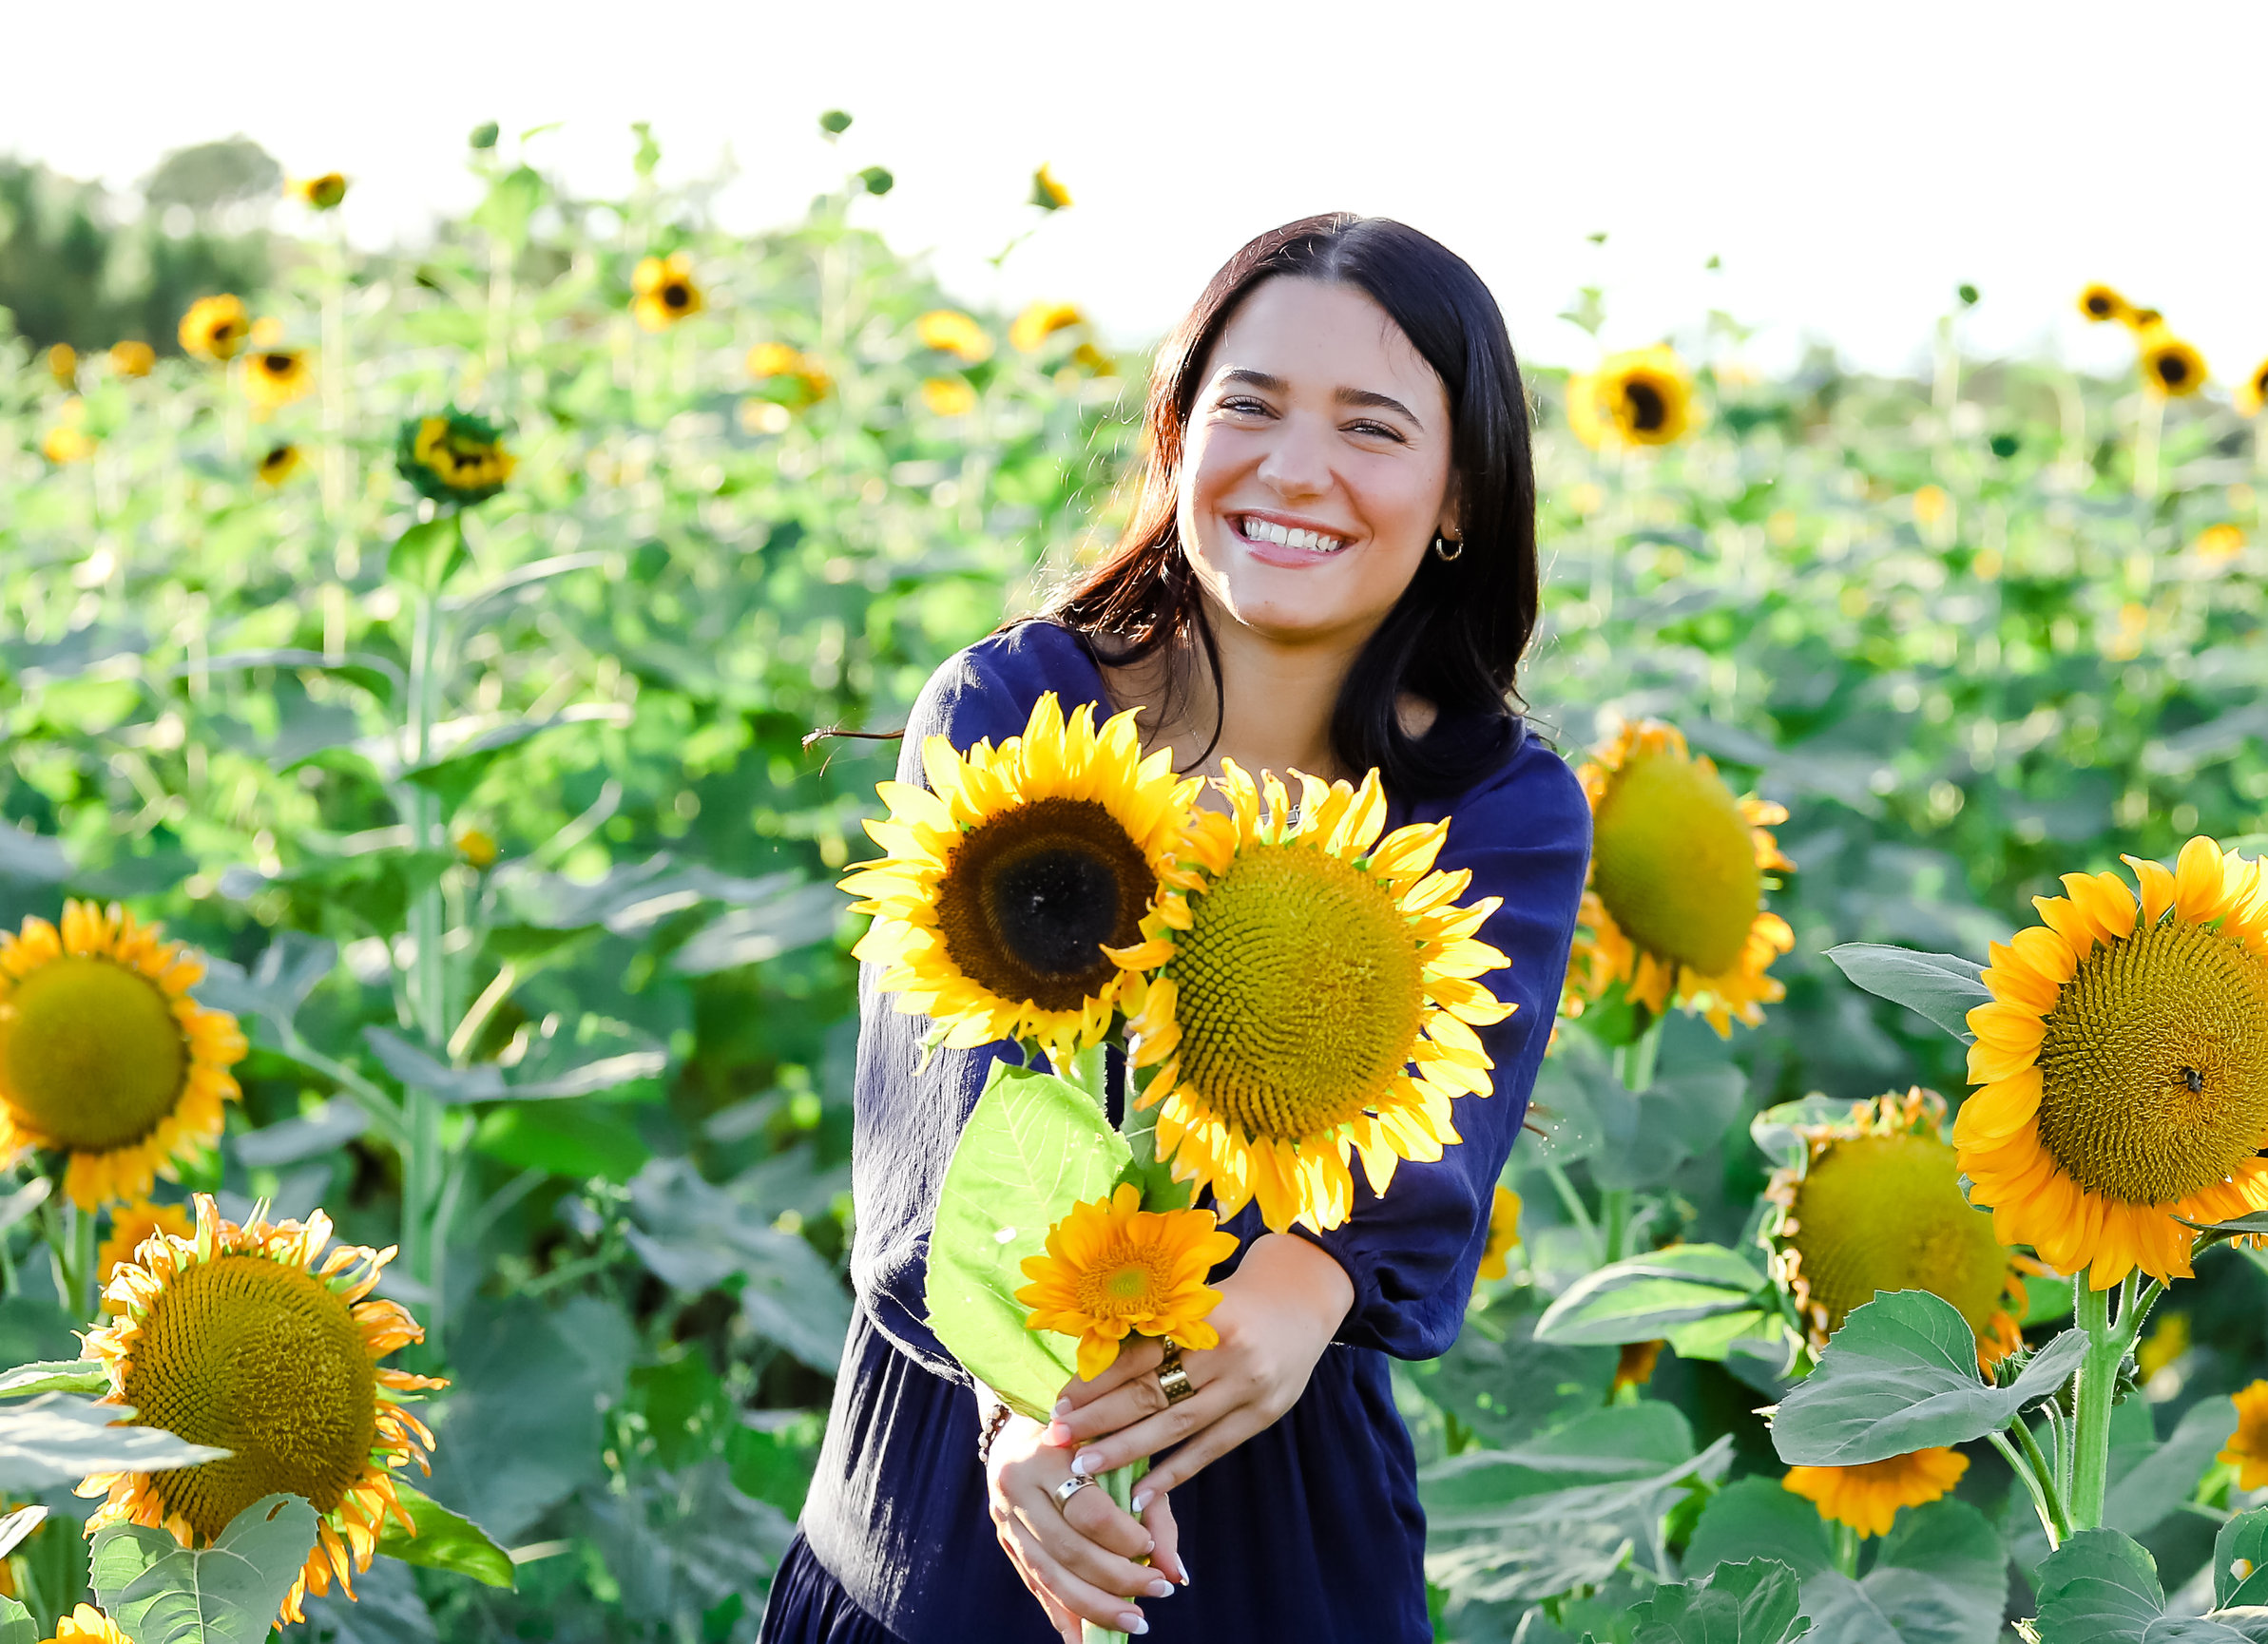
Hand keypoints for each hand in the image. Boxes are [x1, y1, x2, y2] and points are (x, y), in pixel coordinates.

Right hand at [984, 1409, 1187, 1638]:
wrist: (1020, 1419)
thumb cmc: (1086, 1436)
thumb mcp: (1120, 1454)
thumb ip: (1154, 1507)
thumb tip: (1176, 1571)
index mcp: (1045, 1455)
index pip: (1087, 1510)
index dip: (1122, 1538)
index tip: (1148, 1549)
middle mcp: (1016, 1488)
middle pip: (1068, 1550)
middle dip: (1117, 1580)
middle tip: (1158, 1592)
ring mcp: (1005, 1518)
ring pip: (1049, 1574)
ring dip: (1095, 1607)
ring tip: (1136, 1622)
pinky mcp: (1005, 1539)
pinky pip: (1034, 1584)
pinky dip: (1062, 1614)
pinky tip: (1086, 1638)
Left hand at [1046, 1232, 1354, 1502]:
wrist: (1303, 1301)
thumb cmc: (1234, 1301)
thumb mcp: (1196, 1302)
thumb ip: (1155, 1330)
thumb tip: (1091, 1367)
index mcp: (1201, 1317)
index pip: (1138, 1356)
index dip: (1096, 1382)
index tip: (1061, 1402)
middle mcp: (1225, 1353)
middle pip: (1151, 1393)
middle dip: (1100, 1419)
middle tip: (1059, 1437)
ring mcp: (1247, 1388)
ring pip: (1176, 1426)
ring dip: (1127, 1449)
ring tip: (1086, 1466)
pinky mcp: (1261, 1416)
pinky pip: (1210, 1450)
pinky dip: (1174, 1473)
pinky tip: (1142, 1492)